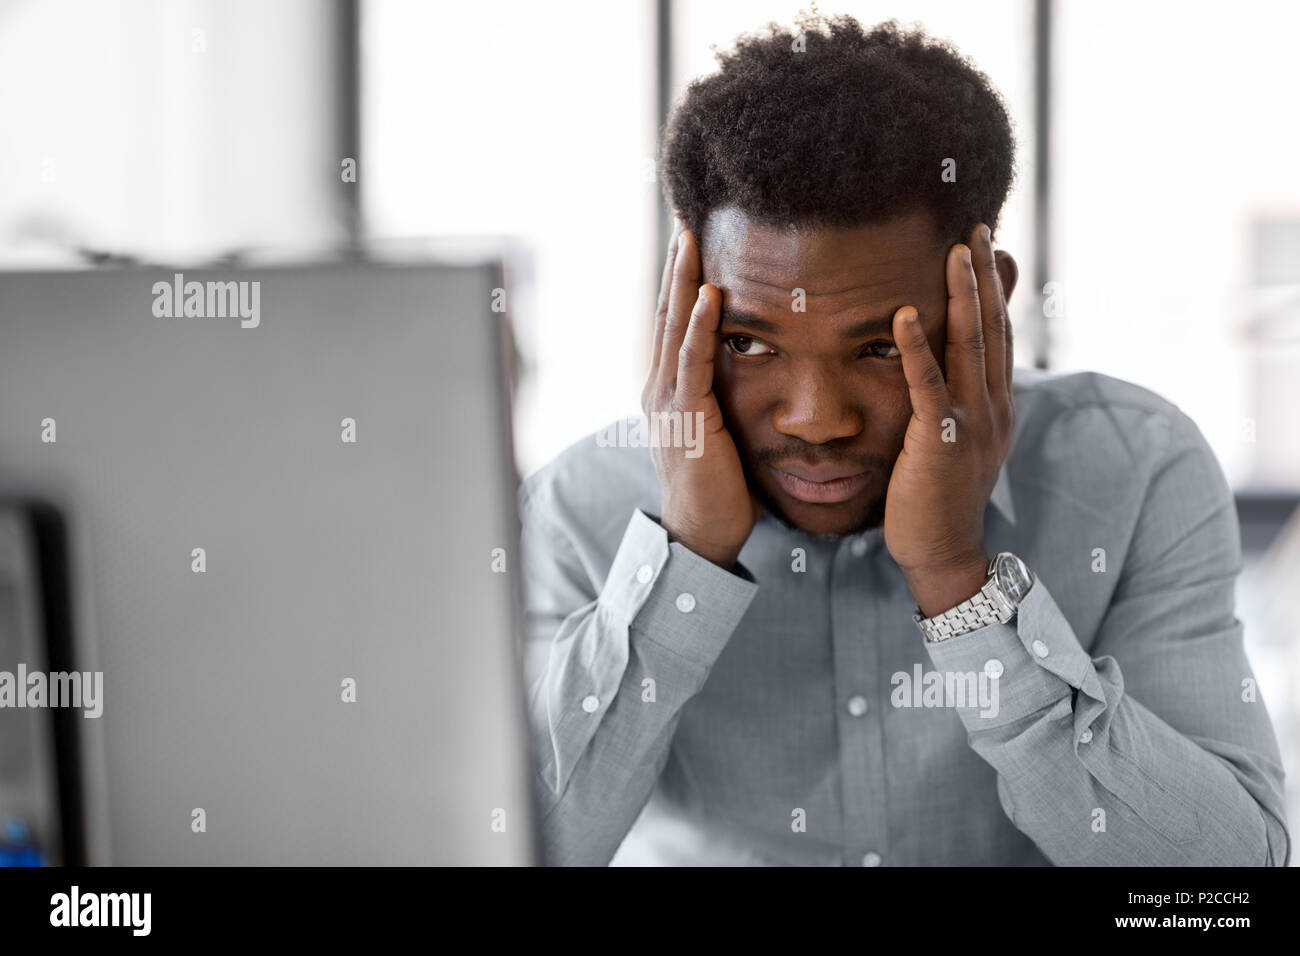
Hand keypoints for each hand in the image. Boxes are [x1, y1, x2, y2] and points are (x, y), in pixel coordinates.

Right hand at [641, 223, 762, 567]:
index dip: (680, 284)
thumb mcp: (718, 434)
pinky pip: (693, 362)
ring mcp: (669, 402)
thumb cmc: (718, 489)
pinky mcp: (687, 416)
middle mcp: (660, 389)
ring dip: (684, 281)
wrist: (700, 533)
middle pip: (666, 315)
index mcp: (668, 392)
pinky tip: (709, 294)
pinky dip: (699, 325)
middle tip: (685, 221)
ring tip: (690, 239)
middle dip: (676, 268)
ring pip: (674, 329)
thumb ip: (723, 401)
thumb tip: (749, 376)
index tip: (690, 244)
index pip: (673, 326)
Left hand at [884, 222, 1014, 616]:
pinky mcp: (940, 443)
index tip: (986, 244)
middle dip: (984, 276)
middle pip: (991, 328)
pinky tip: (901, 316)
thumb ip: (957, 398)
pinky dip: (915, 349)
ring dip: (963, 296)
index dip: (994, 287)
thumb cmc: (938, 496)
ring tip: (955, 252)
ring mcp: (972, 424)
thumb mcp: (957, 439)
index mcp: (996, 404)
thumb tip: (953, 366)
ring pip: (970, 347)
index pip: (998, 334)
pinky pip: (927, 387)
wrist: (943, 552)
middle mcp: (993, 407)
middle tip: (976, 228)